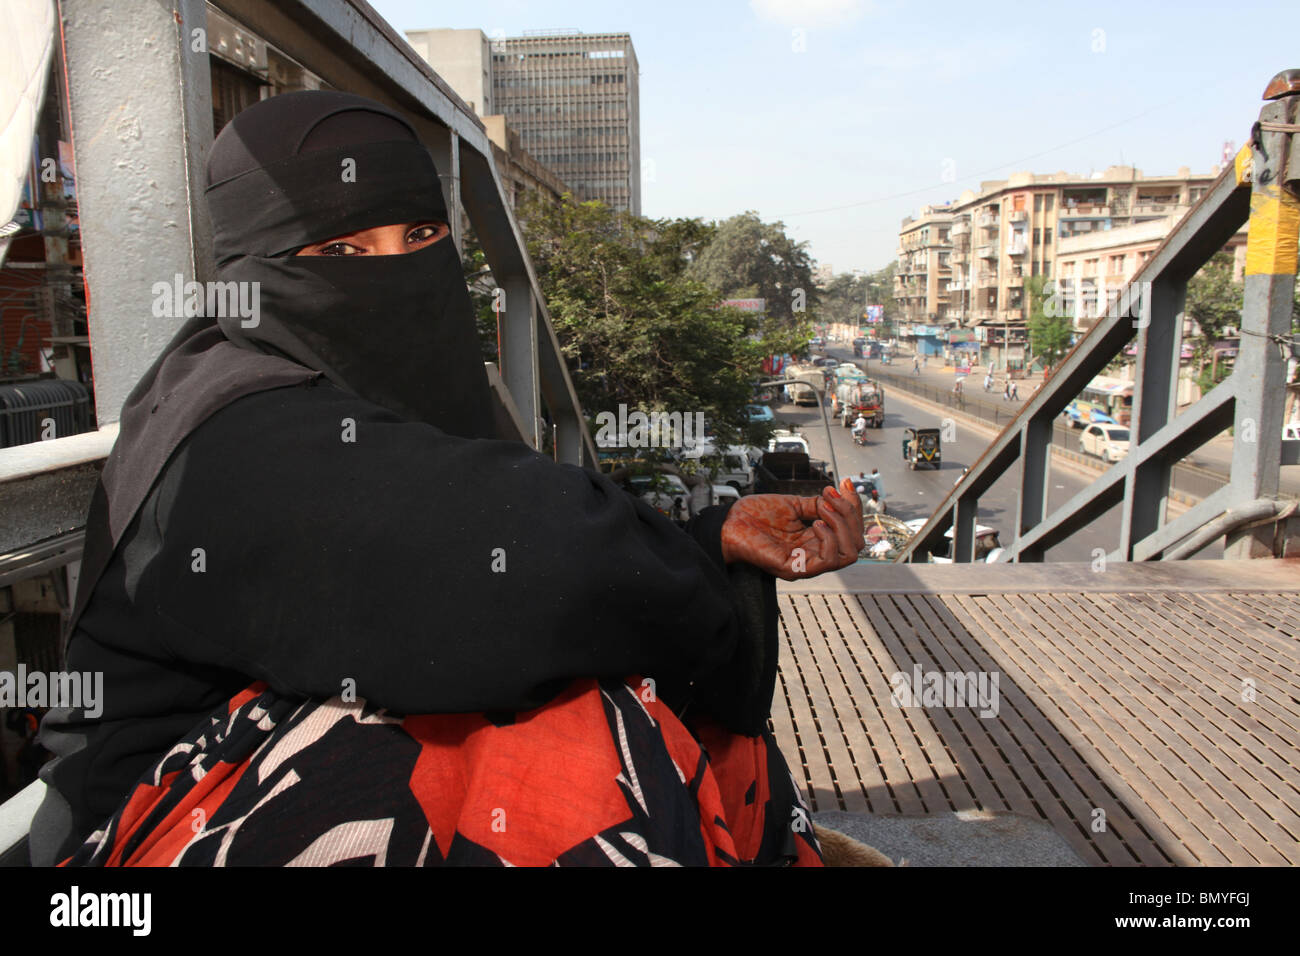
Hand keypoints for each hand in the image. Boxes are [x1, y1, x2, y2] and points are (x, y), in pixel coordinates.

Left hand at [720, 478, 865, 579]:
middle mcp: (814, 554)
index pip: (851, 531)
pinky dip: (829, 538)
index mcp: (816, 540)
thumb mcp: (794, 505)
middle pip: (855, 544)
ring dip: (843, 526)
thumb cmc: (755, 516)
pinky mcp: (795, 569)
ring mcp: (806, 564)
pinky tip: (816, 523)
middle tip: (833, 497)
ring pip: (848, 554)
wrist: (729, 523)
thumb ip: (818, 504)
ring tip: (824, 510)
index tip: (844, 484)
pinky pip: (827, 560)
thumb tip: (840, 496)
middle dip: (851, 515)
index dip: (853, 506)